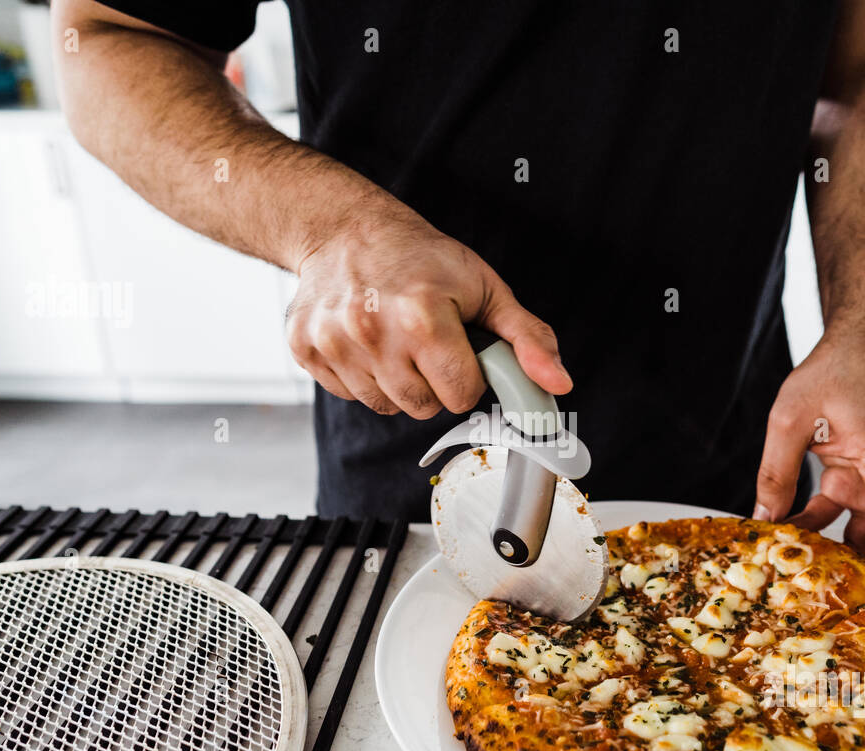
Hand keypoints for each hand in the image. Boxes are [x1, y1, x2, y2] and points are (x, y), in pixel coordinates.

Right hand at [286, 194, 570, 417]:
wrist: (344, 228)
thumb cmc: (421, 258)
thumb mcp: (485, 288)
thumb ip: (527, 338)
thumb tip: (558, 384)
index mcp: (423, 315)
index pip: (461, 395)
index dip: (467, 376)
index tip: (459, 348)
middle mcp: (373, 331)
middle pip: (423, 407)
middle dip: (433, 381)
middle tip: (427, 340)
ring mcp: (334, 343)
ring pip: (386, 407)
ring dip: (398, 382)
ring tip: (396, 338)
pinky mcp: (306, 350)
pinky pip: (351, 396)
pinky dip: (364, 376)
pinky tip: (366, 340)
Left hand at [752, 336, 864, 626]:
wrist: (848, 350)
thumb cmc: (831, 375)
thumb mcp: (788, 418)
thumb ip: (776, 469)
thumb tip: (764, 520)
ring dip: (846, 561)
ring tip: (818, 592)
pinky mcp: (855, 481)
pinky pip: (842, 519)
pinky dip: (820, 535)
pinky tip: (788, 546)